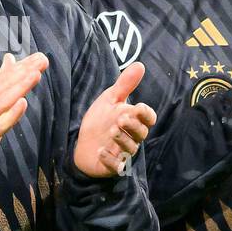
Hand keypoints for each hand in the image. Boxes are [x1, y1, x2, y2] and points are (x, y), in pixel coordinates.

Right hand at [0, 53, 49, 164]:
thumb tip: (10, 58)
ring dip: (20, 87)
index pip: (7, 75)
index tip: (40, 56)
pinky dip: (12, 113)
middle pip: (7, 84)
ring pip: (5, 100)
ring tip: (35, 75)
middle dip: (25, 71)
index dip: (23, 65)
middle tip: (42, 60)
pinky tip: (23, 103)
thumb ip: (1, 78)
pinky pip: (2, 122)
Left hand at [74, 62, 157, 177]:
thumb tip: (140, 64)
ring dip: (122, 139)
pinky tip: (101, 151)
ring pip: (130, 148)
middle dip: (133, 126)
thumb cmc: (100, 121)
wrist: (82, 143)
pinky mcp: (111, 165)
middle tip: (121, 118)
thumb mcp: (110, 100)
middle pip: (140, 133)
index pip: (148, 119)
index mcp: (133, 121)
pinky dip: (110, 159)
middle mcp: (131, 137)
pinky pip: (115, 166)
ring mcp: (121, 152)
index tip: (139, 107)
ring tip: (112, 130)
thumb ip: (125, 84)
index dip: (146, 114)